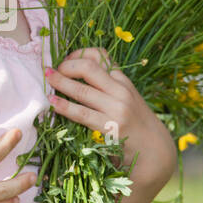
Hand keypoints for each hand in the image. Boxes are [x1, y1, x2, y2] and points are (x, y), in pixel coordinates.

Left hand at [44, 47, 176, 188]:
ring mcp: (117, 108)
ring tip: (48, 80)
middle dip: (66, 66)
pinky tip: (54, 102)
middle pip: (88, 67)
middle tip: (51, 71)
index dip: (78, 54)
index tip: (65, 60)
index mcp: (123, 80)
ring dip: (60, 83)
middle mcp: (121, 90)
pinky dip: (64, 106)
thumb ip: (107, 84)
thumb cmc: (134, 122)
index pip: (100, 55)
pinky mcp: (111, 127)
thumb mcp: (125, 97)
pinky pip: (82, 114)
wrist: (154, 148)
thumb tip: (77, 72)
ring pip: (81, 89)